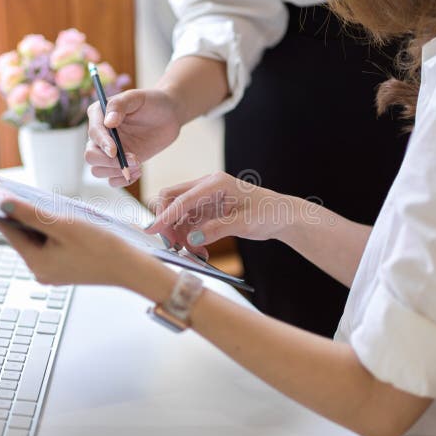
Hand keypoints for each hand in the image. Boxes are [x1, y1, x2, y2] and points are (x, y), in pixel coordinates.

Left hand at [0, 199, 141, 286]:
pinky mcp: (65, 268)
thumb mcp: (64, 225)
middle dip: (17, 215)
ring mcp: (53, 271)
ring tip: (32, 202)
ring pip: (36, 240)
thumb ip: (32, 214)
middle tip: (5, 192)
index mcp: (37, 263)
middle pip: (22, 236)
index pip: (9, 232)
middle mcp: (41, 270)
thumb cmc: (102, 248)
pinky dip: (49, 231)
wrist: (132, 267)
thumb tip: (4, 204)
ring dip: (35, 222)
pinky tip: (54, 218)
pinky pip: (50, 245)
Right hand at [85, 88, 180, 186]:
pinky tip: (138, 171)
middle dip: (109, 162)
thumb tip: (108, 122)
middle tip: (134, 160)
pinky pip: (111, 180)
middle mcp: (100, 135)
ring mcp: (109, 151)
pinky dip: (122, 180)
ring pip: (98, 170)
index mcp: (98, 115)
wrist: (169, 115)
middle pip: (90, 155)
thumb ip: (120, 105)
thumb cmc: (152, 102)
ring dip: (117, 172)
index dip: (102, 143)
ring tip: (139, 164)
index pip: (93, 132)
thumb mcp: (136, 98)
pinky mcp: (120, 163)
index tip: (114, 151)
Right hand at [144, 172, 290, 258]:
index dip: (166, 215)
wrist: (281, 215)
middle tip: (173, 245)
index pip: (183, 198)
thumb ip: (217, 229)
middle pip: (172, 199)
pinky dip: (189, 239)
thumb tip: (192, 239)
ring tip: (194, 253)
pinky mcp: (207, 211)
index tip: (153, 230)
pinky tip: (200, 252)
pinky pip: (189, 225)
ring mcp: (205, 199)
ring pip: (179, 215)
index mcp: (216, 182)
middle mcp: (207, 187)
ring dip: (179, 235)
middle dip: (167, 223)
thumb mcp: (245, 223)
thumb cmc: (268, 212)